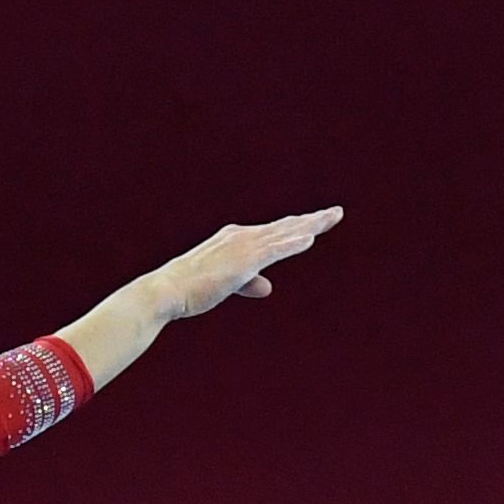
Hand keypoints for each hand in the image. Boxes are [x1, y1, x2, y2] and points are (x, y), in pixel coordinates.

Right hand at [148, 206, 343, 318]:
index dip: (296, 227)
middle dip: (312, 221)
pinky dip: (291, 243)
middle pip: (284, 227)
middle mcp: (242, 237)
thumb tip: (267, 288)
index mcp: (236, 240)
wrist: (167, 290)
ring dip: (310, 225)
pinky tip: (309, 238)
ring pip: (284, 234)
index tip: (315, 223)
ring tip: (332, 217)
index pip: (274, 232)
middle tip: (336, 213)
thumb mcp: (225, 284)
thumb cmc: (190, 289)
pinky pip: (273, 250)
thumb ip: (248, 282)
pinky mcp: (242, 262)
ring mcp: (243, 247)